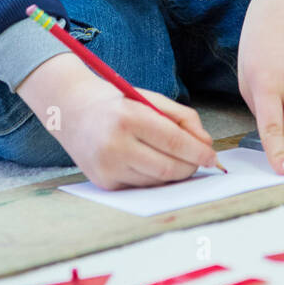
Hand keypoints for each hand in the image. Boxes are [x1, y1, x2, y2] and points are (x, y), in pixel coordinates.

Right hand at [15, 54, 219, 189]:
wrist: (71, 111)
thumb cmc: (116, 102)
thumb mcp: (149, 98)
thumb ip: (182, 117)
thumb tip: (206, 144)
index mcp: (128, 117)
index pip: (173, 141)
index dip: (198, 152)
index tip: (212, 156)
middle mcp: (115, 144)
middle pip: (168, 167)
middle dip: (191, 167)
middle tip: (201, 161)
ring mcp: (107, 166)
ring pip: (156, 180)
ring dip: (174, 174)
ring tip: (178, 160)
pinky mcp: (103, 182)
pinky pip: (141, 186)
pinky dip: (154, 178)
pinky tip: (153, 164)